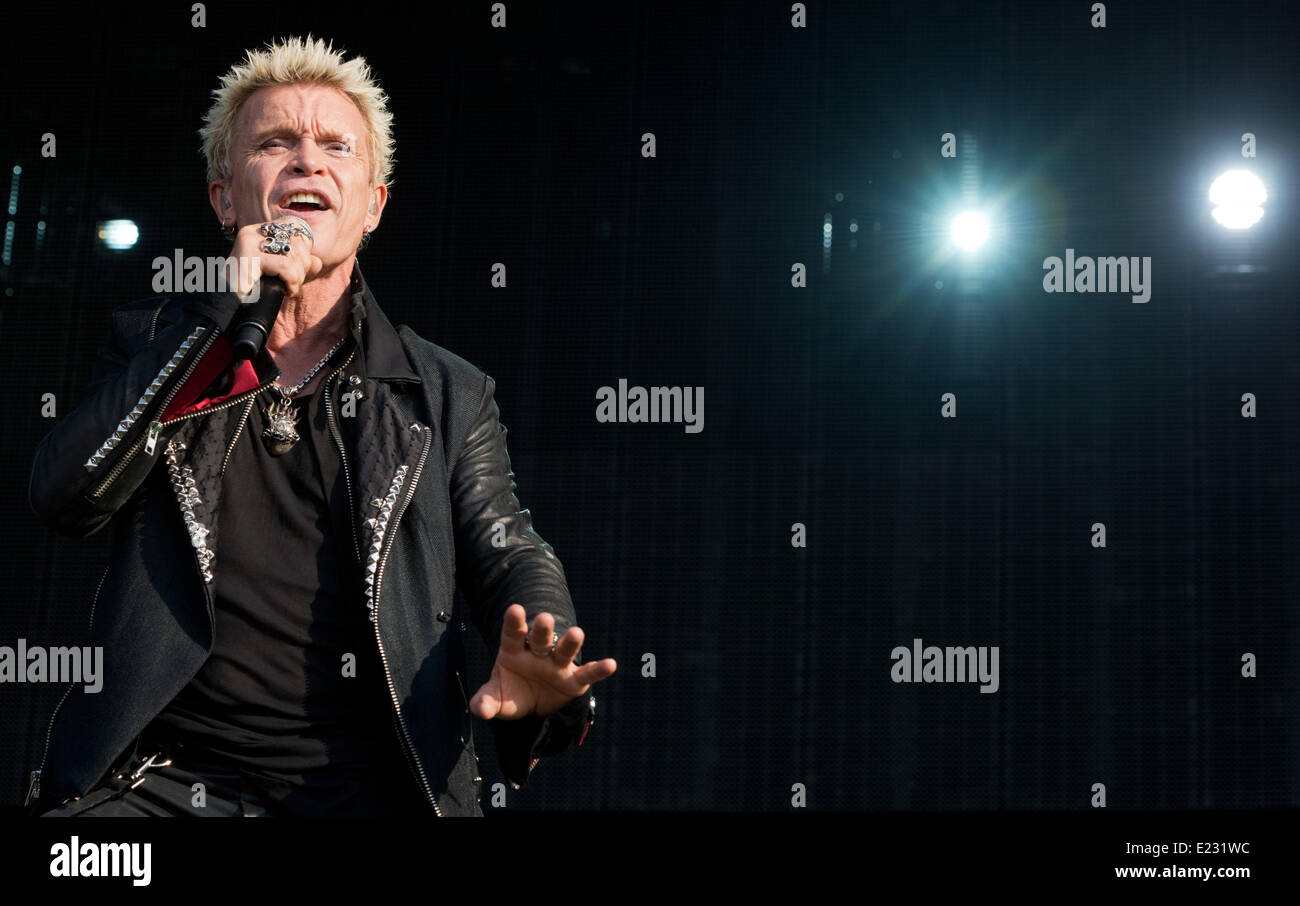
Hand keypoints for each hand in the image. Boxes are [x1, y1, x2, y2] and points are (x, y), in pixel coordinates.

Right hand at [224, 216, 323, 299]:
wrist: (226, 305)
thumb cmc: (253, 291)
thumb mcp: (281, 276)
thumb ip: (300, 266)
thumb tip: (318, 261)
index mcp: (258, 232)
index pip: (293, 225)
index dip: (304, 246)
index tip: (297, 267)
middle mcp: (253, 233)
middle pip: (297, 240)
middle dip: (303, 265)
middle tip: (293, 281)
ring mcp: (250, 243)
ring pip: (294, 255)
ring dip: (298, 277)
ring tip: (288, 287)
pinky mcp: (249, 257)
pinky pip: (285, 267)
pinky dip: (292, 282)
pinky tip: (286, 291)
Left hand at [470, 604, 616, 719]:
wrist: (532, 710)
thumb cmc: (511, 695)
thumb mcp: (495, 699)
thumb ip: (485, 702)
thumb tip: (480, 708)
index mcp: (514, 651)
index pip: (513, 634)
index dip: (514, 623)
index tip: (514, 609)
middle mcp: (538, 653)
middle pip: (540, 638)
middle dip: (542, 629)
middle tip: (544, 618)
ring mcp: (558, 665)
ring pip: (565, 650)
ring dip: (571, 642)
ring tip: (577, 633)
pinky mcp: (574, 681)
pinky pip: (587, 674)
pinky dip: (599, 669)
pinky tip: (610, 664)